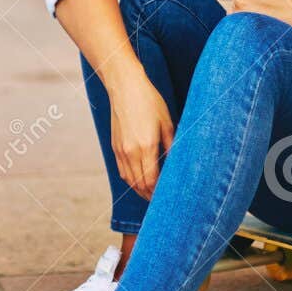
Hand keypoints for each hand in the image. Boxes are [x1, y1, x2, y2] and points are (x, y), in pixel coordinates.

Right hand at [108, 71, 173, 199]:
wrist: (124, 87)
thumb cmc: (149, 101)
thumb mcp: (167, 123)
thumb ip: (171, 146)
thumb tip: (176, 164)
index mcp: (146, 146)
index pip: (152, 181)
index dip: (159, 193)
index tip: (168, 198)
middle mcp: (131, 151)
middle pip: (140, 184)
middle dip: (150, 196)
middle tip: (162, 203)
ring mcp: (120, 150)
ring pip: (129, 180)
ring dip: (140, 190)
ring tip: (151, 195)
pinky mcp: (114, 146)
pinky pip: (122, 170)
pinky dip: (131, 180)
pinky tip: (139, 181)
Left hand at [230, 0, 291, 31]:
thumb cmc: (291, 3)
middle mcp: (238, 14)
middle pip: (238, 2)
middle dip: (249, 0)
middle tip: (268, 4)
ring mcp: (242, 27)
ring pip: (240, 14)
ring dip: (249, 12)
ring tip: (268, 14)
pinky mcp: (248, 37)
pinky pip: (243, 27)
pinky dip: (251, 24)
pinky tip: (265, 24)